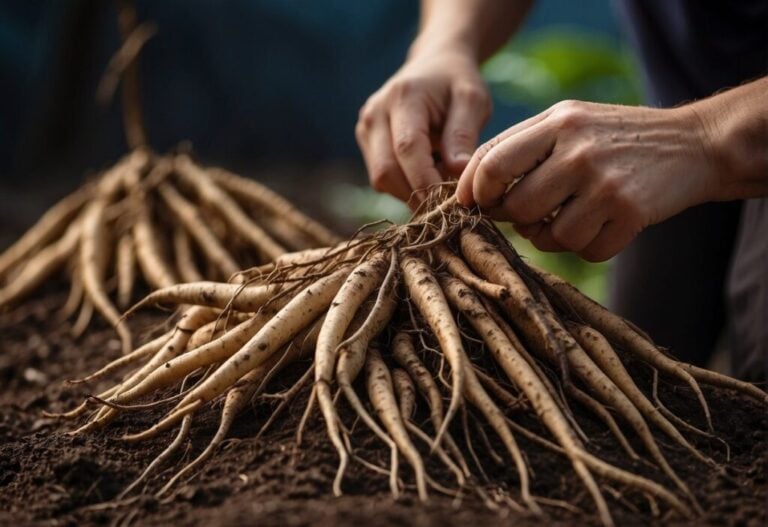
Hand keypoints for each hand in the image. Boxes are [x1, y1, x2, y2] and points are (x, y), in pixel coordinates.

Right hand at [356, 47, 490, 205]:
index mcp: (403, 98)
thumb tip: (457, 172)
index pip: (407, 149)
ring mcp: (365, 129)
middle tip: (448, 203)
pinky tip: (426, 176)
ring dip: (410, 192)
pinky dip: (404, 186)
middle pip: (386, 171)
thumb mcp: (472, 100)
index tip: (450, 203)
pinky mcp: (365, 142)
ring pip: (380, 179)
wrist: (434, 64)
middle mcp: (375, 114)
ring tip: (440, 185)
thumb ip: (463, 133)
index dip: (425, 181)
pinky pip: (381, 177)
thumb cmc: (457, 82)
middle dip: (416, 194)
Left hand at [456, 100, 721, 260]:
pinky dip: (588, 246)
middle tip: (528, 214)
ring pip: (549, 237)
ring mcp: (606, 184)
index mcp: (558, 122)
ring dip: (551, 236)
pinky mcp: (631, 214)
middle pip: (516, 208)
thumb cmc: (612, 136)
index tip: (472, 205)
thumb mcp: (567, 120)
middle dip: (514, 219)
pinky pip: (586, 251)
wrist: (693, 144)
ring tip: (568, 217)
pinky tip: (600, 225)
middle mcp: (579, 151)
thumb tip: (469, 190)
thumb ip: (519, 145)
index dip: (473, 192)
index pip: (492, 164)